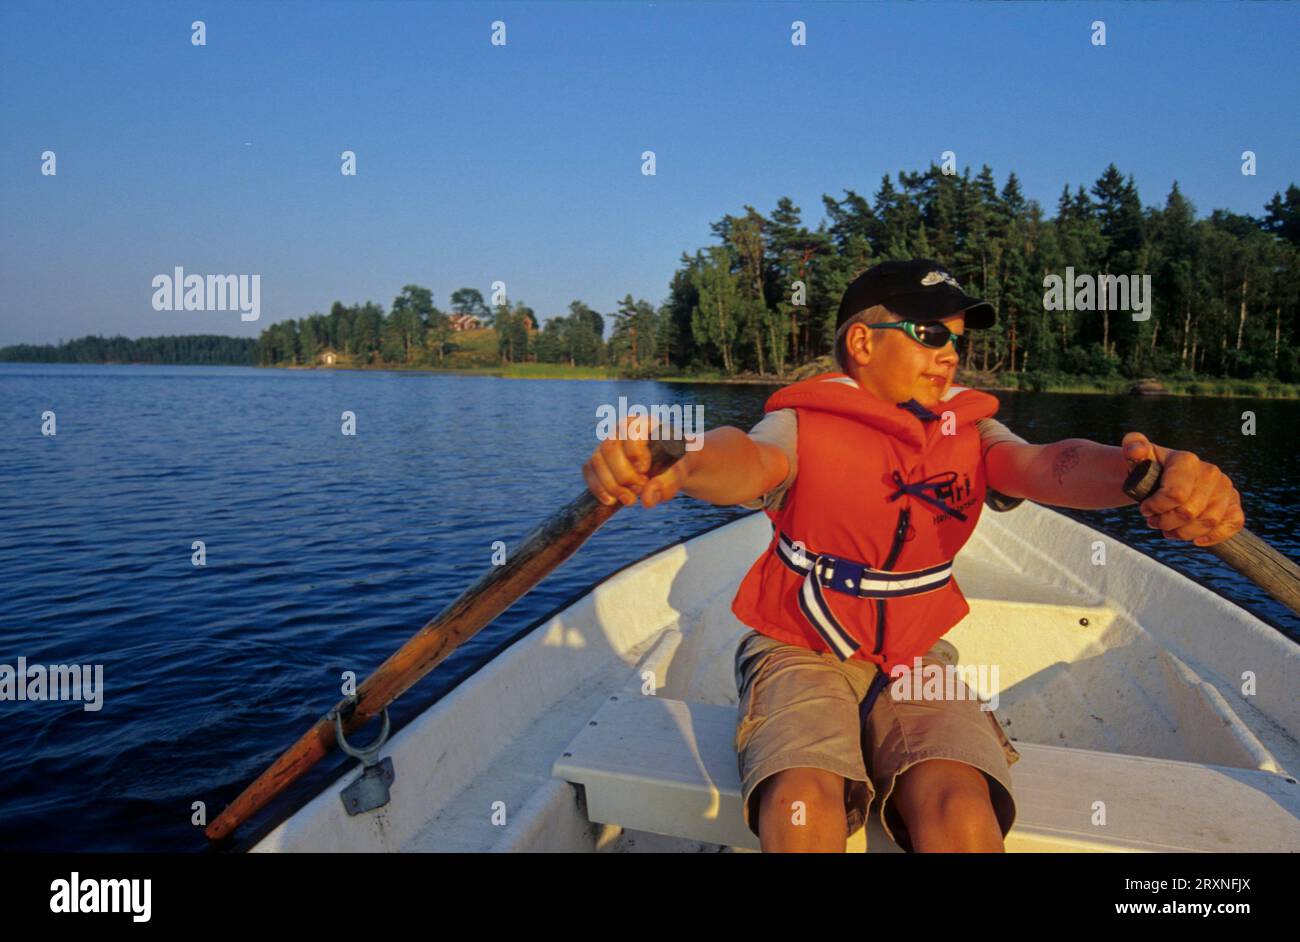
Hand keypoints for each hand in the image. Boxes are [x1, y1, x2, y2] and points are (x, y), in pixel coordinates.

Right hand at [583, 414, 690, 509]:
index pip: (630, 430)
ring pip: (597, 460)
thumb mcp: (681, 473)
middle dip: (622, 475)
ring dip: (611, 485)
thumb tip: (646, 499)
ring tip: (630, 499)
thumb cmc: (677, 465)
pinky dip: (597, 488)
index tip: (645, 472)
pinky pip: (589, 470)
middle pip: (609, 447)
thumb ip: (668, 483)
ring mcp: (608, 443)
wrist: (670, 468)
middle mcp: (622, 429)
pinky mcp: (599, 459)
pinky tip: (611, 501)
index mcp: (645, 423)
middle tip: (639, 491)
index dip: (634, 453)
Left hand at [1122, 432, 1243, 546]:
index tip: (1144, 509)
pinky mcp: (1233, 503)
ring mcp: (1224, 488)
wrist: (1163, 477)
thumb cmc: (1148, 469)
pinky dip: (1215, 535)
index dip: (1156, 508)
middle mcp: (1210, 472)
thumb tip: (1136, 449)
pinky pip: (1233, 523)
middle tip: (1154, 522)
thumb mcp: (1136, 457)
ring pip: (1209, 522)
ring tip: (1168, 530)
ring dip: (1184, 533)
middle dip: (1167, 523)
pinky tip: (1196, 539)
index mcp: (1186, 461)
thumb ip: (1132, 447)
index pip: (1175, 494)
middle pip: (1190, 512)